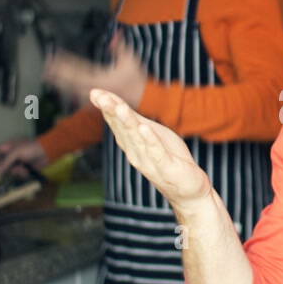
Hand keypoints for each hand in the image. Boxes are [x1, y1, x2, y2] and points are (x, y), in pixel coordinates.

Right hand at [0, 139, 48, 177]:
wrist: (47, 152)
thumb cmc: (31, 148)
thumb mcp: (16, 153)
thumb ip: (5, 162)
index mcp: (8, 148)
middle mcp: (11, 155)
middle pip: (2, 166)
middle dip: (5, 170)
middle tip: (6, 174)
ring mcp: (18, 162)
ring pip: (11, 171)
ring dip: (16, 172)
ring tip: (23, 168)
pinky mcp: (25, 168)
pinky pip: (19, 174)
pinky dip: (22, 173)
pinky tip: (27, 170)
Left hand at [44, 31, 147, 108]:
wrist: (144, 99)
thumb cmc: (137, 80)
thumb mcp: (131, 60)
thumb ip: (120, 46)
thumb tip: (116, 32)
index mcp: (100, 78)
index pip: (77, 69)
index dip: (64, 62)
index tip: (54, 56)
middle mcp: (94, 89)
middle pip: (71, 81)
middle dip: (57, 73)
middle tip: (45, 67)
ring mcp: (95, 97)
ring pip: (73, 91)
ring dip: (60, 84)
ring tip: (49, 79)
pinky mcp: (98, 101)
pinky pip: (80, 100)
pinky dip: (71, 95)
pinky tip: (64, 92)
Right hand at [90, 88, 211, 212]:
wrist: (188, 190)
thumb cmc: (170, 159)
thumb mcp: (153, 134)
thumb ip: (136, 121)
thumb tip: (117, 104)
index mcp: (132, 143)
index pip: (117, 122)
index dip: (107, 107)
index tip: (94, 92)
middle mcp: (136, 152)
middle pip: (122, 128)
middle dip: (111, 111)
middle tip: (98, 95)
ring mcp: (150, 161)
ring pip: (136, 138)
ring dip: (127, 121)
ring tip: (119, 106)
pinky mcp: (166, 168)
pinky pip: (156, 152)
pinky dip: (150, 140)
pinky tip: (144, 128)